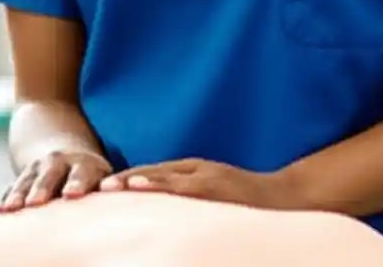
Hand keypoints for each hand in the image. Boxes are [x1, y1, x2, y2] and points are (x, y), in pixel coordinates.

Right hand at [0, 149, 113, 211]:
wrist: (63, 151)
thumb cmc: (93, 179)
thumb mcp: (103, 179)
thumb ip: (110, 194)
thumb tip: (124, 213)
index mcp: (86, 165)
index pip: (83, 173)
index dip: (78, 183)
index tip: (73, 194)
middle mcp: (61, 162)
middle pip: (51, 174)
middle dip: (44, 188)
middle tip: (37, 203)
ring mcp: (39, 167)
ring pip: (28, 180)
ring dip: (20, 195)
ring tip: (12, 209)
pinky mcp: (24, 176)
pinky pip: (14, 187)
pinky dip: (8, 198)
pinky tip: (0, 211)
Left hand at [99, 158, 302, 208]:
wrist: (288, 198)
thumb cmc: (250, 202)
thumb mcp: (217, 196)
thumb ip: (193, 197)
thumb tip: (169, 212)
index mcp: (194, 172)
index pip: (153, 175)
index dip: (127, 180)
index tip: (101, 189)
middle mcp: (197, 170)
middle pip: (151, 173)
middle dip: (122, 180)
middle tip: (94, 188)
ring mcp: (206, 177)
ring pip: (162, 178)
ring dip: (134, 181)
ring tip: (109, 186)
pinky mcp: (215, 186)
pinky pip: (182, 188)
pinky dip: (159, 185)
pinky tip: (139, 186)